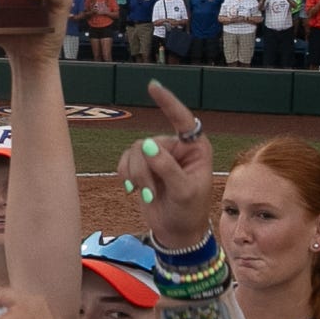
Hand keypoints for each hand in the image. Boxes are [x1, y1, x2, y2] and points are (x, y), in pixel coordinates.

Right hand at [112, 84, 216, 250]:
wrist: (176, 231)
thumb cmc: (189, 211)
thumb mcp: (184, 191)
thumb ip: (167, 168)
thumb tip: (148, 146)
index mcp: (195, 148)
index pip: (182, 119)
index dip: (167, 102)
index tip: (152, 86)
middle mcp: (176, 147)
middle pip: (147, 143)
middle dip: (144, 170)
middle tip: (150, 192)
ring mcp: (157, 155)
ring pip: (133, 152)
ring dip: (136, 175)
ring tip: (146, 194)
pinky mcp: (142, 166)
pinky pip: (124, 160)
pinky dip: (126, 176)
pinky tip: (133, 189)